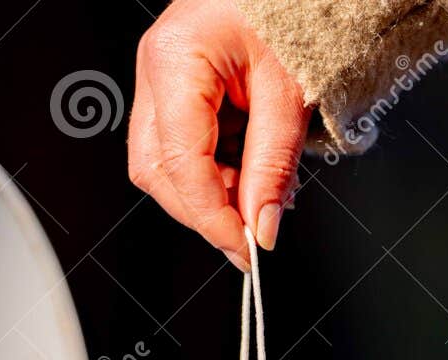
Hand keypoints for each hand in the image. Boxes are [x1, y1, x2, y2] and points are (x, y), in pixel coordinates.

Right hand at [128, 0, 307, 268]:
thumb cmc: (292, 6)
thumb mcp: (291, 90)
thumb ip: (273, 165)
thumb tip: (262, 226)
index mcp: (175, 58)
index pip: (179, 163)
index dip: (210, 216)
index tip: (244, 248)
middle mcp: (156, 65)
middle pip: (157, 168)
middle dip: (202, 208)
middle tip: (251, 231)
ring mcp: (161, 74)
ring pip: (165, 160)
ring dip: (211, 188)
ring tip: (261, 190)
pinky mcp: (177, 81)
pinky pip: (184, 140)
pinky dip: (217, 164)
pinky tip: (250, 166)